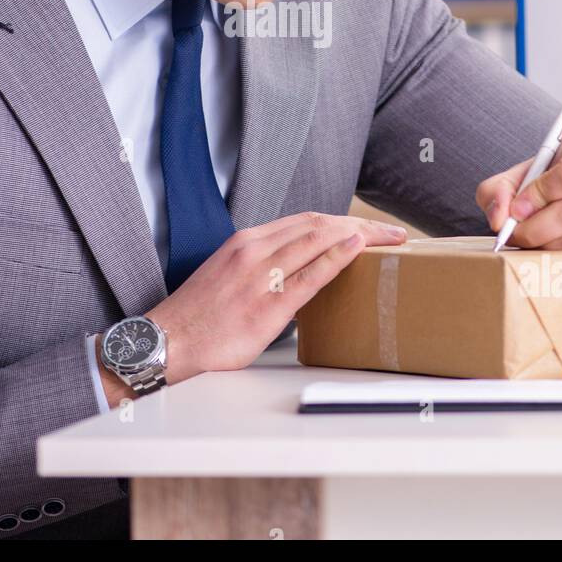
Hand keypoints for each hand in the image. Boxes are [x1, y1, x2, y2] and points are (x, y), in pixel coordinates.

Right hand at [145, 212, 408, 383]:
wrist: (169, 341)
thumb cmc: (199, 317)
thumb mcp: (229, 275)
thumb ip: (263, 268)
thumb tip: (298, 276)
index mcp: (246, 242)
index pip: (305, 220)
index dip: (342, 220)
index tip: (368, 228)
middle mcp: (254, 250)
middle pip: (319, 224)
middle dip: (361, 225)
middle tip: (392, 233)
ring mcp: (261, 275)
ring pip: (318, 240)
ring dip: (360, 236)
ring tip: (390, 240)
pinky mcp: (267, 304)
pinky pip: (310, 275)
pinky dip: (337, 257)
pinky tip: (358, 249)